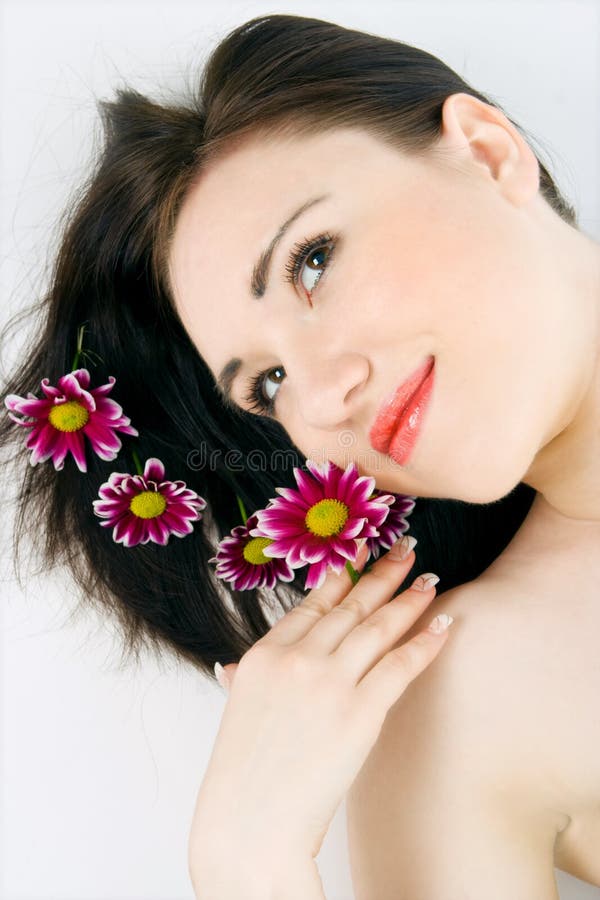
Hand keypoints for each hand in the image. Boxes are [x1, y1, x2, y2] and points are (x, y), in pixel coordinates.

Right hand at [190, 536, 452, 867]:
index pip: (313, 604)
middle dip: (382, 575)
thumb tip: (230, 670)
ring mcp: (329, 683)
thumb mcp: (237, 713)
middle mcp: (297, 659)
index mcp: (264, 655)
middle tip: (406, 549)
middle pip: (351, 607)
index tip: (361, 552)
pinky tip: (443, 625)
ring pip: (378, 628)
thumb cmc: (243, 774)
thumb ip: (241, 681)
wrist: (251, 824)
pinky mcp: (360, 712)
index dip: (343, 576)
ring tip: (429, 579)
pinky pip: (400, 666)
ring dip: (408, 600)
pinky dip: (425, 643)